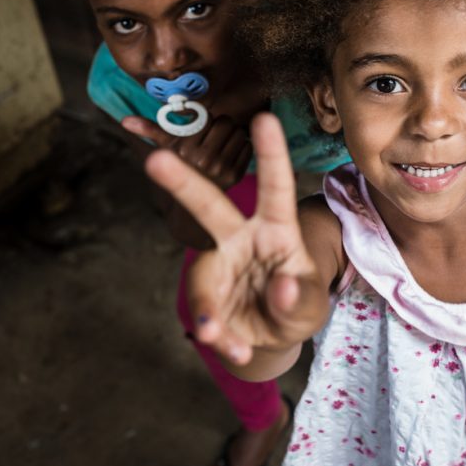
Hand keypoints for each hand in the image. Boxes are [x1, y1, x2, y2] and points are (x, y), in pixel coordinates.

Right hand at [122, 114, 251, 190]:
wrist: (192, 206)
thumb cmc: (177, 169)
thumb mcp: (163, 150)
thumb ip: (148, 131)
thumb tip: (124, 120)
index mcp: (184, 151)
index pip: (206, 118)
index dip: (205, 120)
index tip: (201, 128)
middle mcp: (202, 161)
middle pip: (225, 122)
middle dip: (221, 124)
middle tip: (214, 134)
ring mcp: (221, 170)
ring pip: (238, 132)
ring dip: (232, 134)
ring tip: (222, 144)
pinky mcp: (236, 176)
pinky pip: (247, 147)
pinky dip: (241, 146)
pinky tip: (231, 154)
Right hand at [145, 113, 328, 366]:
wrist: (270, 337)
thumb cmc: (296, 308)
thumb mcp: (311, 309)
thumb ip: (301, 300)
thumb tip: (281, 287)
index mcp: (277, 229)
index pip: (276, 188)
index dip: (271, 154)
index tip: (263, 118)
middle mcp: (242, 238)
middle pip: (210, 206)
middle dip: (181, 182)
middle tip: (154, 159)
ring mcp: (218, 265)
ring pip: (200, 274)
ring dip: (207, 307)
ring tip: (221, 337)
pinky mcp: (205, 293)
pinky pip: (205, 313)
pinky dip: (219, 335)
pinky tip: (235, 347)